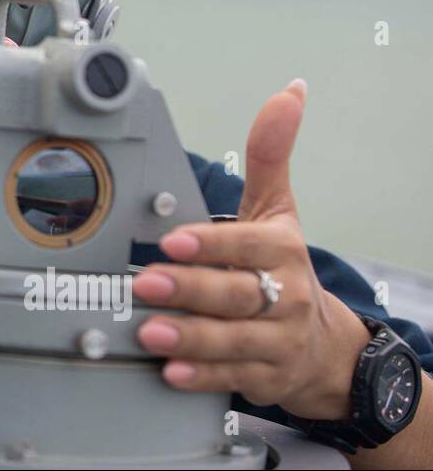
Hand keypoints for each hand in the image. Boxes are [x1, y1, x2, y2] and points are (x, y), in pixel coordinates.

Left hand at [131, 79, 372, 419]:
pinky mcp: (264, 376)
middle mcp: (282, 296)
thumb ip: (271, 154)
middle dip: (189, 290)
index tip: (173, 241)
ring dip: (190, 337)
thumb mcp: (279, 211)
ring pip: (232, 339)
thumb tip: (288, 93)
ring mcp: (275, 340)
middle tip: (145, 284)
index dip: (211, 245)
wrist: (325, 347)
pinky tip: (171, 373)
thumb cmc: (284, 269)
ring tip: (150, 333)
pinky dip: (201, 376)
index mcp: (281, 251)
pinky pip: (231, 377)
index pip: (248, 245)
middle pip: (236, 294)